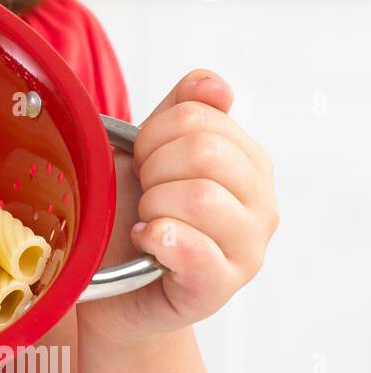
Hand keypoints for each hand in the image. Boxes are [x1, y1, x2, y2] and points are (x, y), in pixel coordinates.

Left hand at [81, 69, 279, 343]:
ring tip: (147, 219)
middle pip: (205, 151)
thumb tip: (215, 86)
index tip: (142, 160)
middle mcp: (261, 203)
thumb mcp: (150, 153)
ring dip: (153, 204)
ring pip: (201, 197)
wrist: (112, 284)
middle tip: (143, 193)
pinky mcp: (219, 287)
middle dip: (153, 168)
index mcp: (248, 162)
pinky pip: (194, 249)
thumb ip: (181, 110)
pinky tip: (145, 240)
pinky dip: (156, 237)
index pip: (199, 116)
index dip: (152, 134)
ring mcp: (247, 248)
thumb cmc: (132, 215)